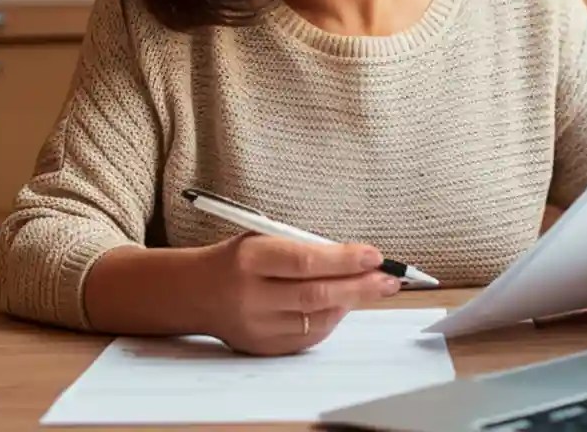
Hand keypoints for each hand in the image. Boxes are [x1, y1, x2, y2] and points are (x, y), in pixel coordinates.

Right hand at [201, 233, 401, 355]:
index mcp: (250, 259)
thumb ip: (303, 248)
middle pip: (316, 294)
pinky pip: (309, 337)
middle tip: (390, 279)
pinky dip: (332, 320)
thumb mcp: (262, 238)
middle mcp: (251, 296)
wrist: (196, 292)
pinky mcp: (263, 346)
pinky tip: (344, 305)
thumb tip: (356, 259)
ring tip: (374, 289)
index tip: (374, 256)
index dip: (344, 260)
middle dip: (360, 286)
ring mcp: (257, 326)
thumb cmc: (238, 258)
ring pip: (318, 319)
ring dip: (351, 303)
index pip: (305, 261)